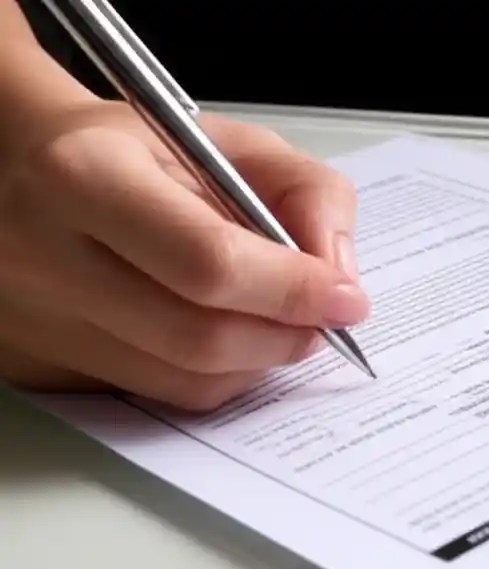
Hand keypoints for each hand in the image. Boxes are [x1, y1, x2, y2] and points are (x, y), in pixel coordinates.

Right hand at [0, 101, 368, 409]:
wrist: (21, 169)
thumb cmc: (134, 152)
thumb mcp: (230, 141)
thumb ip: (307, 192)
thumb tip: (339, 275)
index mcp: (87, 174)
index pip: (210, 263)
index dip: (293, 290)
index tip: (345, 298)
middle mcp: (46, 256)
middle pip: (198, 338)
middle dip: (285, 336)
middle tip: (321, 320)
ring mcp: (36, 323)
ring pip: (183, 382)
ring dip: (256, 362)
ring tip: (273, 320)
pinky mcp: (37, 368)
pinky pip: (155, 396)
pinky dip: (212, 376)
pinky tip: (219, 333)